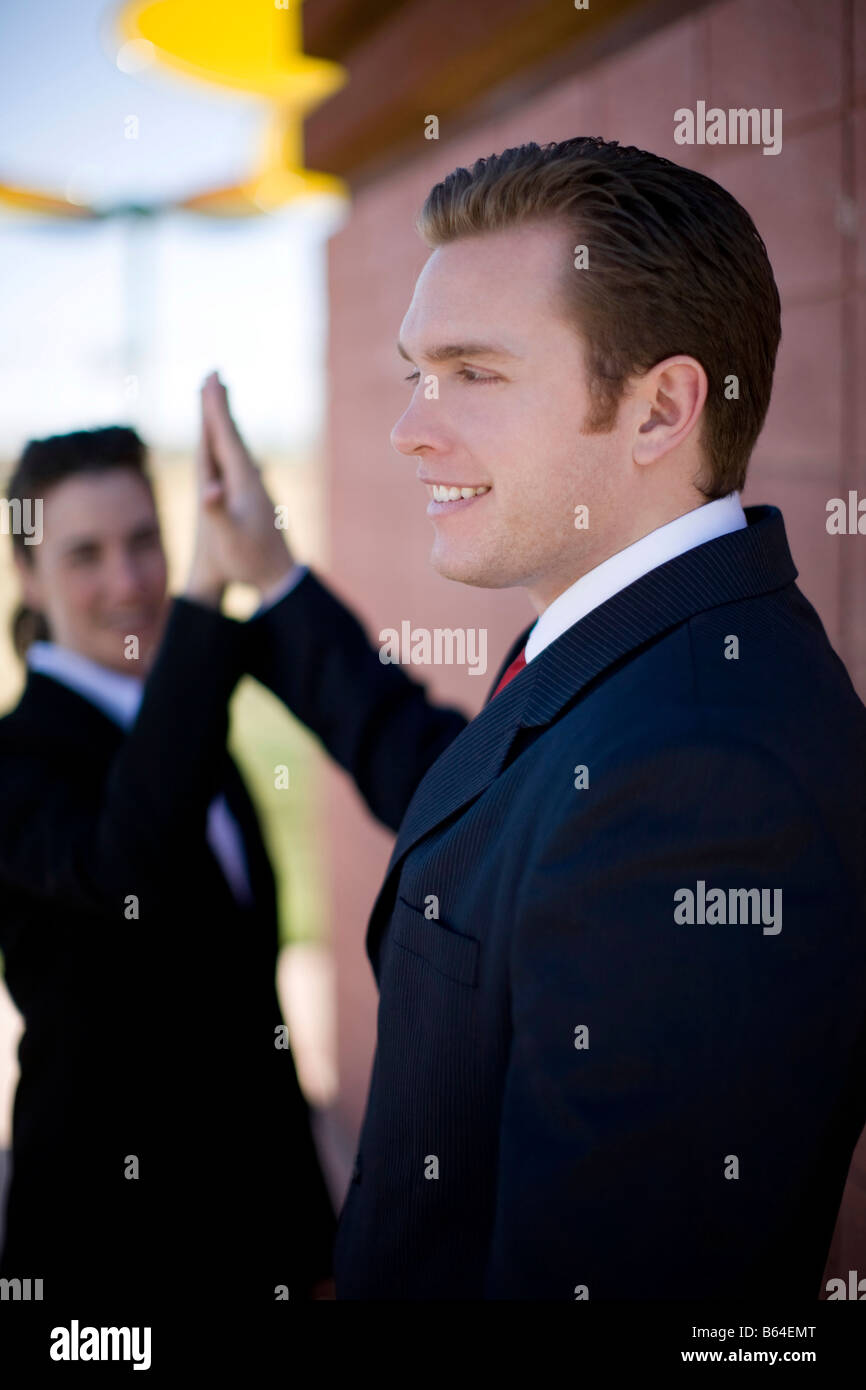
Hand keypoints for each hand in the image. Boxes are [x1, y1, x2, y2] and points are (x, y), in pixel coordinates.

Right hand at [184, 372, 295, 600]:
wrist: (277, 576)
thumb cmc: (249, 560)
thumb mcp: (229, 537)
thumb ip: (218, 512)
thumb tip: (210, 490)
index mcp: (243, 481)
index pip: (227, 437)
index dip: (216, 408)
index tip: (211, 380)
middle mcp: (252, 478)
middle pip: (232, 434)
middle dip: (220, 405)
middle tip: (214, 375)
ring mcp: (254, 486)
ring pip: (236, 446)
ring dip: (225, 422)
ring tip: (219, 400)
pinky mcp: (254, 496)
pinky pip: (237, 460)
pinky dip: (229, 444)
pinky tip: (229, 444)